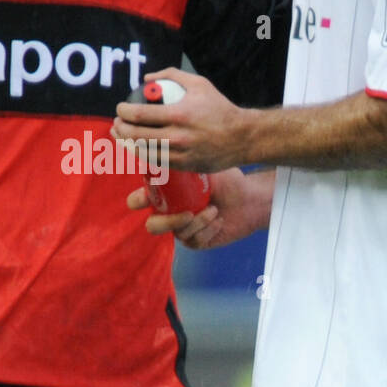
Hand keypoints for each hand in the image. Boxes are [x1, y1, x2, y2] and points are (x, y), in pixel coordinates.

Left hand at [113, 67, 251, 173]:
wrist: (241, 137)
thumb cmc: (220, 108)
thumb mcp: (199, 84)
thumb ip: (172, 75)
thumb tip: (147, 78)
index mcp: (179, 114)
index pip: (139, 115)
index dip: (123, 112)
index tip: (120, 108)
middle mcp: (177, 136)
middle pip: (136, 135)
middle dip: (120, 128)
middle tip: (117, 122)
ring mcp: (180, 154)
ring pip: (142, 152)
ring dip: (126, 143)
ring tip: (121, 135)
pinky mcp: (183, 166)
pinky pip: (155, 162)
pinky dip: (142, 154)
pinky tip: (136, 147)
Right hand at [127, 167, 274, 248]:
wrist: (248, 198)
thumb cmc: (225, 179)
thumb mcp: (203, 166)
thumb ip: (183, 159)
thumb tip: (166, 144)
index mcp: (164, 195)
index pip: (138, 201)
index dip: (138, 200)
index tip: (149, 194)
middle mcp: (169, 214)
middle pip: (152, 225)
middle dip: (167, 222)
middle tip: (187, 213)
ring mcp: (181, 229)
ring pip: (177, 233)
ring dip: (197, 221)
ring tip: (213, 209)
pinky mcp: (196, 241)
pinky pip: (194, 239)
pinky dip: (208, 228)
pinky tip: (218, 218)